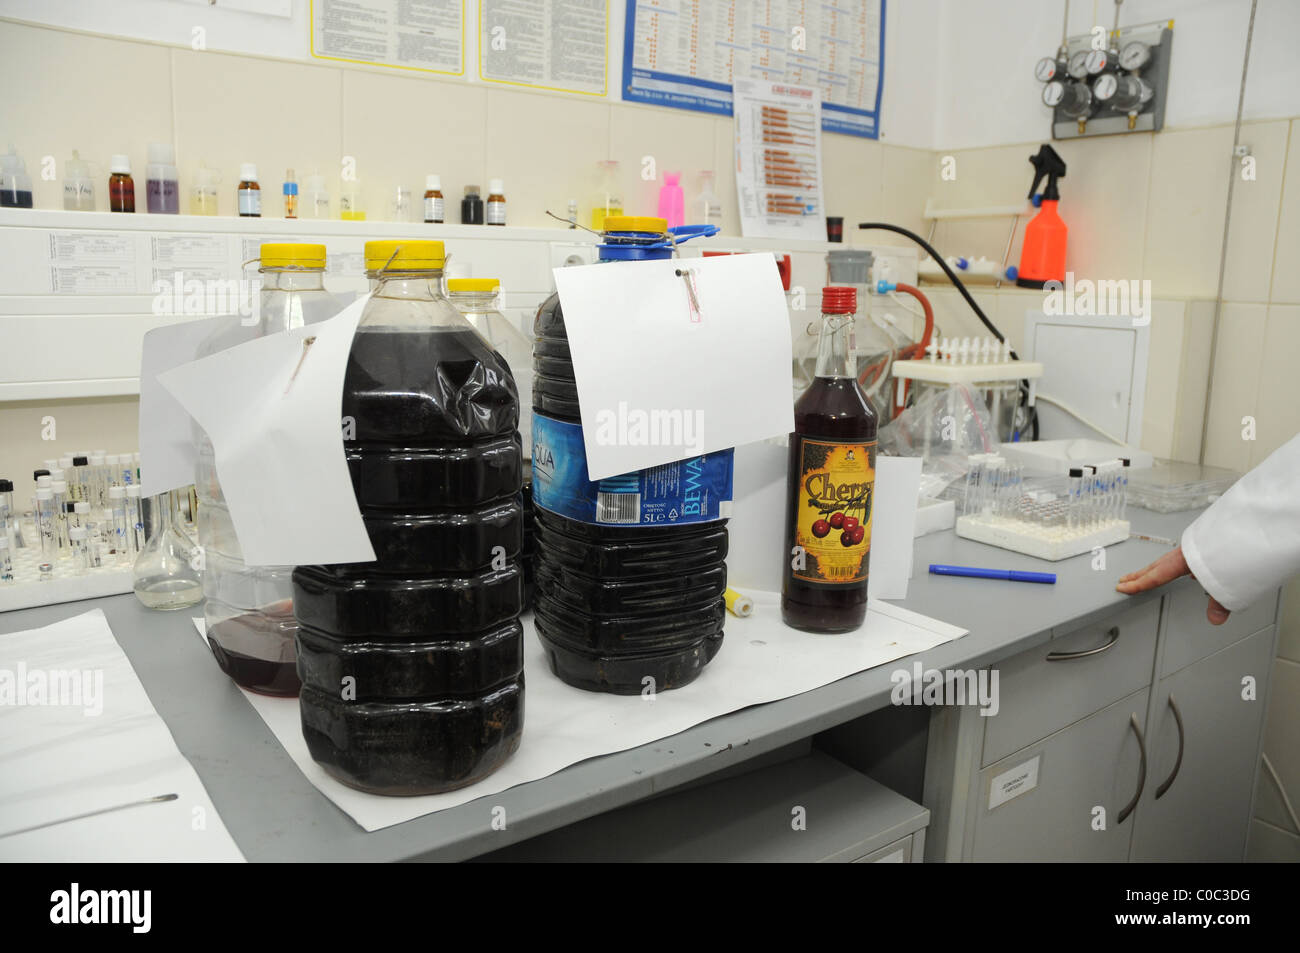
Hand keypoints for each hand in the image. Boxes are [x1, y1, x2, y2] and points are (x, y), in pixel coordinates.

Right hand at [1116, 545, 1230, 624]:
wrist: (1252, 527)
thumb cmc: (1236, 549)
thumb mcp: (1227, 583)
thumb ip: (1220, 602)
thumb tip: (1215, 618)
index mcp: (1184, 559)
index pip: (1155, 575)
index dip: (1137, 584)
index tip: (1122, 587)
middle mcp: (1186, 552)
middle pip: (1156, 565)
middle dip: (1139, 574)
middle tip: (1125, 579)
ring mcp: (1195, 546)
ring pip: (1169, 558)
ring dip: (1156, 567)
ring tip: (1148, 574)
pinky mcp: (1206, 542)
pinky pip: (1184, 555)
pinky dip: (1177, 562)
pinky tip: (1186, 567)